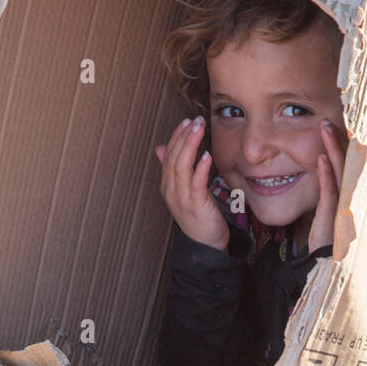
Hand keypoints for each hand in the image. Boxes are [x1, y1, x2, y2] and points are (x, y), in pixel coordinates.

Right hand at [154, 118, 229, 251]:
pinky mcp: (195, 206)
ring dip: (191, 145)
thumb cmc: (199, 217)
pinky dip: (200, 168)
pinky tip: (206, 155)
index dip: (176, 136)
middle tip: (196, 120)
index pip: (168, 155)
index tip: (187, 121)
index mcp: (167, 186)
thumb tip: (160, 148)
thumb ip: (174, 170)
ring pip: (181, 166)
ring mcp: (181, 199)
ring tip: (199, 130)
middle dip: (184, 136)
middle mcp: (170, 191)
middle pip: (173, 157)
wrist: (206, 246)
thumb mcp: (184, 191)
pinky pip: (196, 183)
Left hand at [305, 119, 346, 253]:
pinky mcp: (332, 217)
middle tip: (327, 120)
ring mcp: (342, 207)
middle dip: (337, 140)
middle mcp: (349, 198)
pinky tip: (321, 159)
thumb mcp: (325, 211)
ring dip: (332, 148)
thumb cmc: (325, 239)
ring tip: (324, 129)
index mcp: (347, 196)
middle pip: (345, 162)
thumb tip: (321, 168)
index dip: (340, 145)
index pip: (345, 165)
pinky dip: (326, 174)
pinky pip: (330, 191)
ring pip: (339, 171)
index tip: (332, 127)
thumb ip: (326, 190)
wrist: (325, 265)